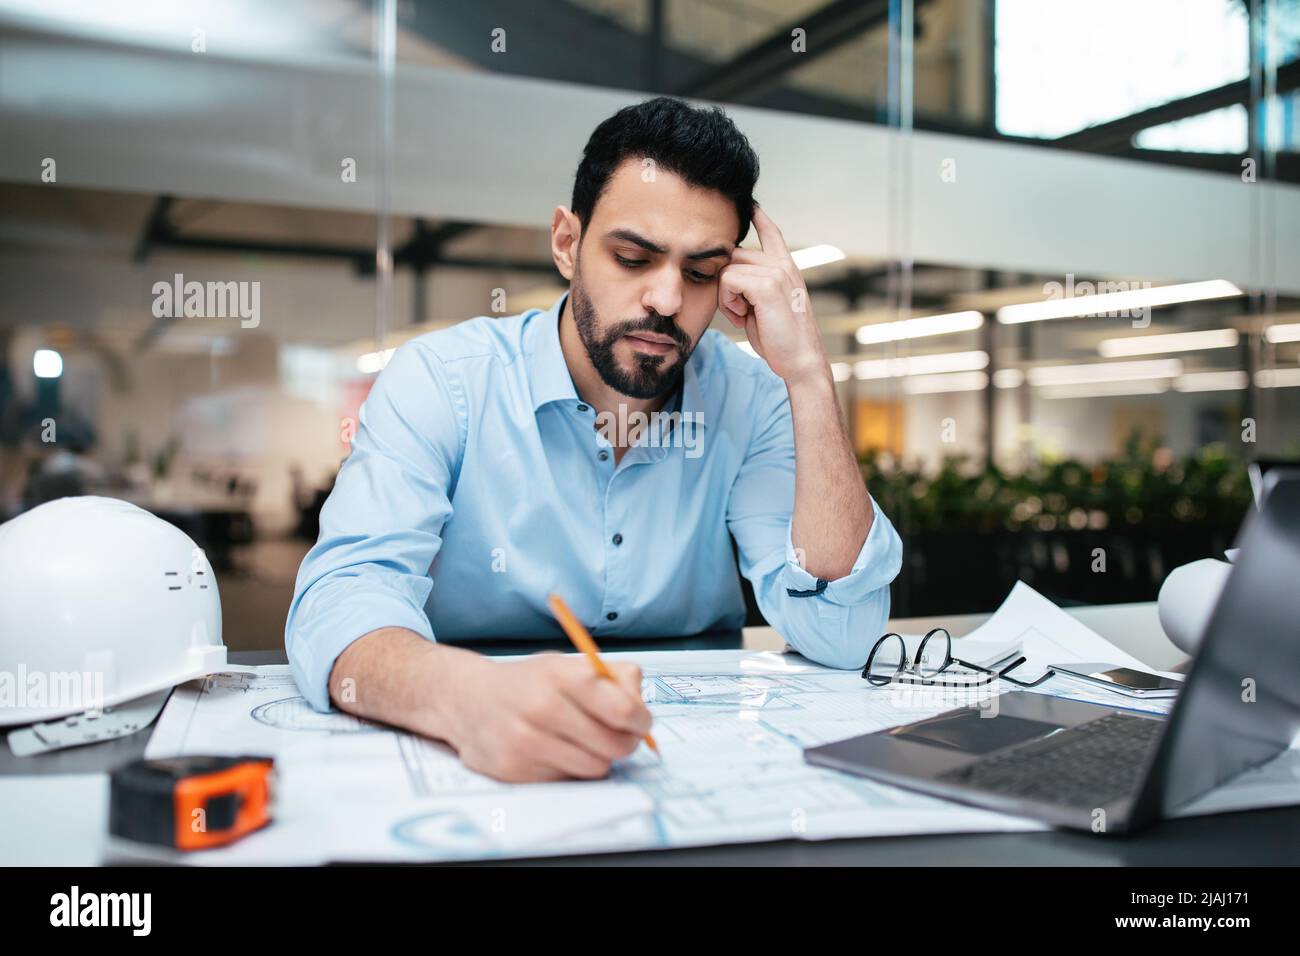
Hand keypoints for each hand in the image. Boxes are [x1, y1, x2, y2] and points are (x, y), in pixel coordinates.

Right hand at [442, 652, 651, 782]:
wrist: (467, 699)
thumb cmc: (528, 683)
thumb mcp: (568, 665)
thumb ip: (612, 678)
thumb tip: (642, 709)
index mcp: (561, 675)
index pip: (622, 709)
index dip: (640, 721)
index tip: (640, 723)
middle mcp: (542, 707)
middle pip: (614, 745)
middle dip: (624, 743)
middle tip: (618, 736)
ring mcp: (525, 740)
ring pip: (594, 768)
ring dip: (597, 758)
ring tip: (583, 742)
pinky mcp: (514, 769)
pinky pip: (567, 779)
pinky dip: (569, 768)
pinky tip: (553, 750)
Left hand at [718, 206, 829, 386]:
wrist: (800, 361)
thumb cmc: (780, 339)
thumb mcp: (765, 307)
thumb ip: (751, 285)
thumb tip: (728, 273)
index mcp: (786, 268)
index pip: (772, 234)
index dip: (760, 218)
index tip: (751, 204)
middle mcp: (783, 265)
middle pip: (733, 255)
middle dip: (727, 283)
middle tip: (742, 311)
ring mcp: (776, 272)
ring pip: (727, 268)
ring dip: (726, 295)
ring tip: (745, 315)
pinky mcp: (767, 285)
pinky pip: (728, 281)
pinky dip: (728, 302)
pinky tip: (744, 317)